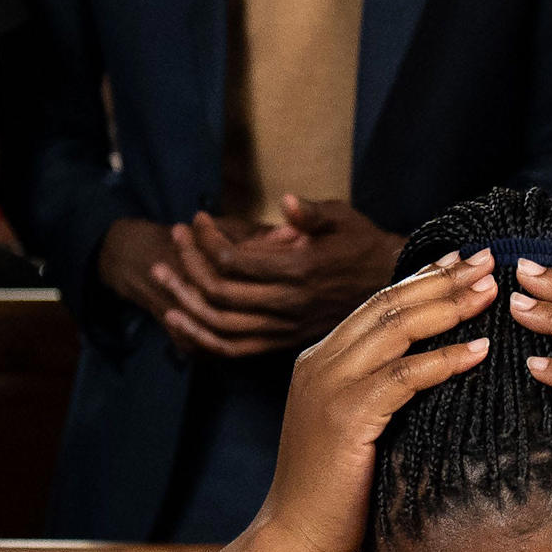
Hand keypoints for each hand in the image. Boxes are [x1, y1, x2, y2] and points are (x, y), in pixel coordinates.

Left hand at [173, 197, 405, 353]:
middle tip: (174, 237)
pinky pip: (233, 349)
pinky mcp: (282, 342)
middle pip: (220, 291)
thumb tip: (287, 201)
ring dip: (184, 300)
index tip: (198, 219)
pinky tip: (179, 318)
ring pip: (219, 324)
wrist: (391, 287)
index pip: (236, 260)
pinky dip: (201, 337)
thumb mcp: (343, 218)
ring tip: (161, 274)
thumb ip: (312, 213)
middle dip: (188, 262)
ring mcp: (283, 328)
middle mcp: (288, 304)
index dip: (208, 239)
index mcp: (301, 271)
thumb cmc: (362, 244)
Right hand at [254, 249, 501, 551]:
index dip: (423, 278)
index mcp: (321, 361)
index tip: (463, 261)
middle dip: (442, 279)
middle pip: (389, 303)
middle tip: (487, 260)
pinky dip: (444, 359)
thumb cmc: (334, 493)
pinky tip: (479, 351)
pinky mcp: (345, 416)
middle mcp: (321, 363)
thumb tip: (433, 372)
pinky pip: (404, 376)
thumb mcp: (355, 427)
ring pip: (396, 327)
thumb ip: (380, 393)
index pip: (377, 304)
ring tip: (490, 292)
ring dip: (448, 305)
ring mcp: (329, 386)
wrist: (293, 538)